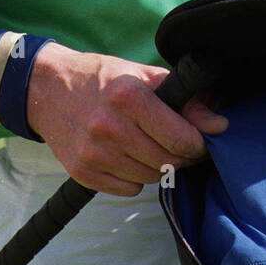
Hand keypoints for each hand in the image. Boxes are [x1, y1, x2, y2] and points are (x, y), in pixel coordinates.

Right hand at [26, 42, 228, 195]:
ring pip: (149, 178)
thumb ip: (184, 99)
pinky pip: (128, 189)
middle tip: (181, 146)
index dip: (198, 143)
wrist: (46, 88)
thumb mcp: (142, 75)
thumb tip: (219, 124)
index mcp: (128, 96)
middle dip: (182, 157)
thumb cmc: (99, 78)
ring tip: (151, 146)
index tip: (201, 140)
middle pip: (167, 161)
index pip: (179, 138)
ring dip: (159, 167)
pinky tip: (128, 155)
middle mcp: (110, 126)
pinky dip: (135, 177)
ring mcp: (94, 153)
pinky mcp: (83, 173)